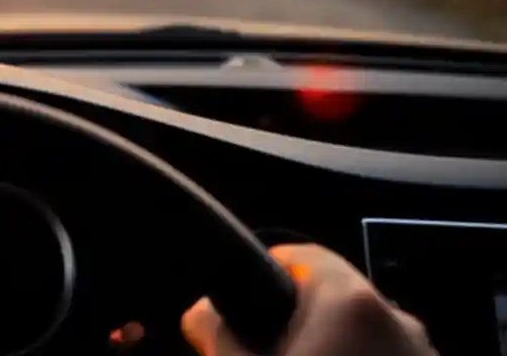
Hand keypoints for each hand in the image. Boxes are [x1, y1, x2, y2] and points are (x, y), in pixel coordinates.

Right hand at [182, 244, 435, 355]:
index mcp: (350, 301)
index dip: (263, 274)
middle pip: (331, 299)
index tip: (239, 302)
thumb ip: (214, 332)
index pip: (300, 256)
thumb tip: (203, 311)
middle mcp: (398, 319)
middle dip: (296, 323)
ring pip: (360, 337)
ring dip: (330, 351)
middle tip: (262, 354)